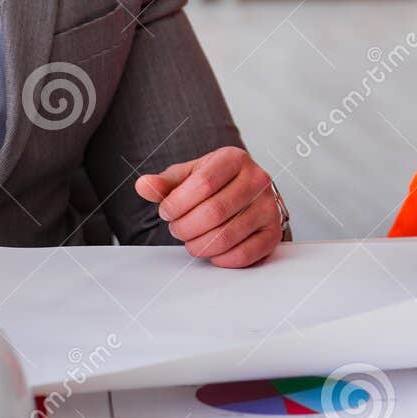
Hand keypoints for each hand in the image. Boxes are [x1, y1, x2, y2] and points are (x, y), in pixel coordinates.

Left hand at [134, 147, 284, 267]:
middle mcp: (257, 180)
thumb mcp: (189, 176)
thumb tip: (143, 185)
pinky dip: (220, 258)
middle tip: (177, 228)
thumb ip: (165, 183)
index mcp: (234, 159)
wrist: (246, 192)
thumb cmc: (214, 183)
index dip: (177, 203)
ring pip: (227, 236)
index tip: (166, 212)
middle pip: (214, 212)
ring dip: (199, 245)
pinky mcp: (273, 233)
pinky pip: (244, 254)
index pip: (203, 183)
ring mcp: (268, 207)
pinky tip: (211, 251)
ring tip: (191, 240)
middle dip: (185, 227)